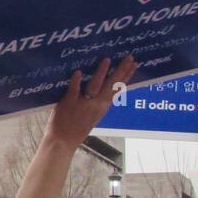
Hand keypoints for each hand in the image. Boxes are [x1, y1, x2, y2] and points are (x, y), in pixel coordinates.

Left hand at [15, 56, 136, 197]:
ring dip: (101, 72)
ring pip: (94, 85)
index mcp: (103, 107)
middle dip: (121, 70)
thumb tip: (103, 89)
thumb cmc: (77, 128)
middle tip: (129, 56)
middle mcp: (96, 105)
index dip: (127, 76)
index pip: (118, 89)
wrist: (62, 141)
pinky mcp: (69, 103)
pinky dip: (76, 81)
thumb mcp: (94, 116)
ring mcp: (83, 103)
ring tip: (107, 59)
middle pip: (111, 84)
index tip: (134, 65)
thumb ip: (98, 103)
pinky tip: (78, 71)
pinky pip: (73, 90)